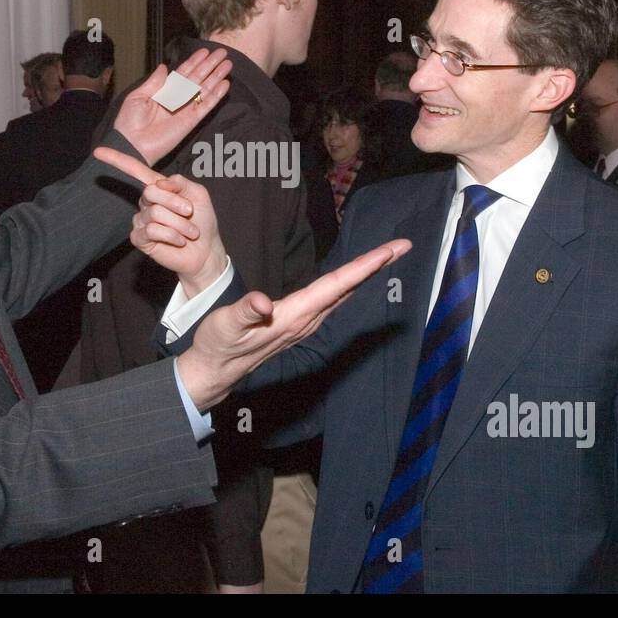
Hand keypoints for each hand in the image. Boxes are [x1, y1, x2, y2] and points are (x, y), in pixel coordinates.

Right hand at [93, 147, 225, 295]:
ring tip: (189, 232)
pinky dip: (171, 235)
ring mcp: (141, 220)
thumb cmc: (202, 220)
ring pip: (155, 213)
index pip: (135, 171)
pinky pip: (152, 230)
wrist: (206, 249)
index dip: (117, 160)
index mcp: (158, 188)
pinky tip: (179, 240)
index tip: (98, 152)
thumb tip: (159, 183)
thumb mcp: (198, 194)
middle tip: (190, 212)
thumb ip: (180, 182)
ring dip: (179, 223)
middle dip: (175, 202)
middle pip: (150, 192)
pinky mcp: (139, 239)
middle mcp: (147, 202)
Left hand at [112, 48, 231, 165]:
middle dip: (209, 65)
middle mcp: (177, 99)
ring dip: (216, 77)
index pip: (182, 73)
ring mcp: (185, 110)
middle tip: (222, 53)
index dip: (194, 62)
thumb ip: (154, 82)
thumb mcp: (138, 97)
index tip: (204, 51)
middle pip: (197, 78)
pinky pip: (206, 106)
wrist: (132, 144)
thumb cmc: (129, 122)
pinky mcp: (191, 121)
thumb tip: (165, 66)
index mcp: (163, 92)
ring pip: (204, 90)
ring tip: (228, 64)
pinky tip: (225, 84)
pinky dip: (216, 96)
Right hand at [178, 238, 411, 410]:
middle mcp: (307, 321)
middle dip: (376, 266)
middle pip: (349, 288)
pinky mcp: (300, 323)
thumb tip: (263, 302)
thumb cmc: (217, 345)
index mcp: (294, 316)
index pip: (335, 287)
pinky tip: (356, 277)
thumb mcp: (225, 325)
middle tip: (403, 246)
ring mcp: (306, 324)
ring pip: (344, 294)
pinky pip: (333, 299)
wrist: (215, 372)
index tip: (386, 253)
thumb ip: (245, 311)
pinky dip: (350, 283)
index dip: (362, 268)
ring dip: (367, 273)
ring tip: (387, 255)